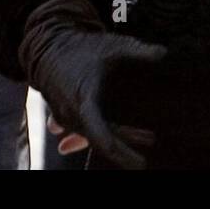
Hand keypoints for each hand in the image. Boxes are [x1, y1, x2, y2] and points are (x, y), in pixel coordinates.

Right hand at [20, 0, 166, 168]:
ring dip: (119, 136)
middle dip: (127, 144)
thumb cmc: (79, 46)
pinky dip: (105, 131)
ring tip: (147, 135)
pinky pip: (85, 130)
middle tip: (151, 139)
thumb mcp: (110, 46)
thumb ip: (136, 51)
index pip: (103, 139)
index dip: (124, 153)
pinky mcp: (65, 116)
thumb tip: (163, 53)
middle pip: (103, 140)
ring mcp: (67, 118)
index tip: (142, 163)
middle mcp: (73, 115)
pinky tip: (123, 132)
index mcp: (84, 102)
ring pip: (95, 135)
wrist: (46, 45)